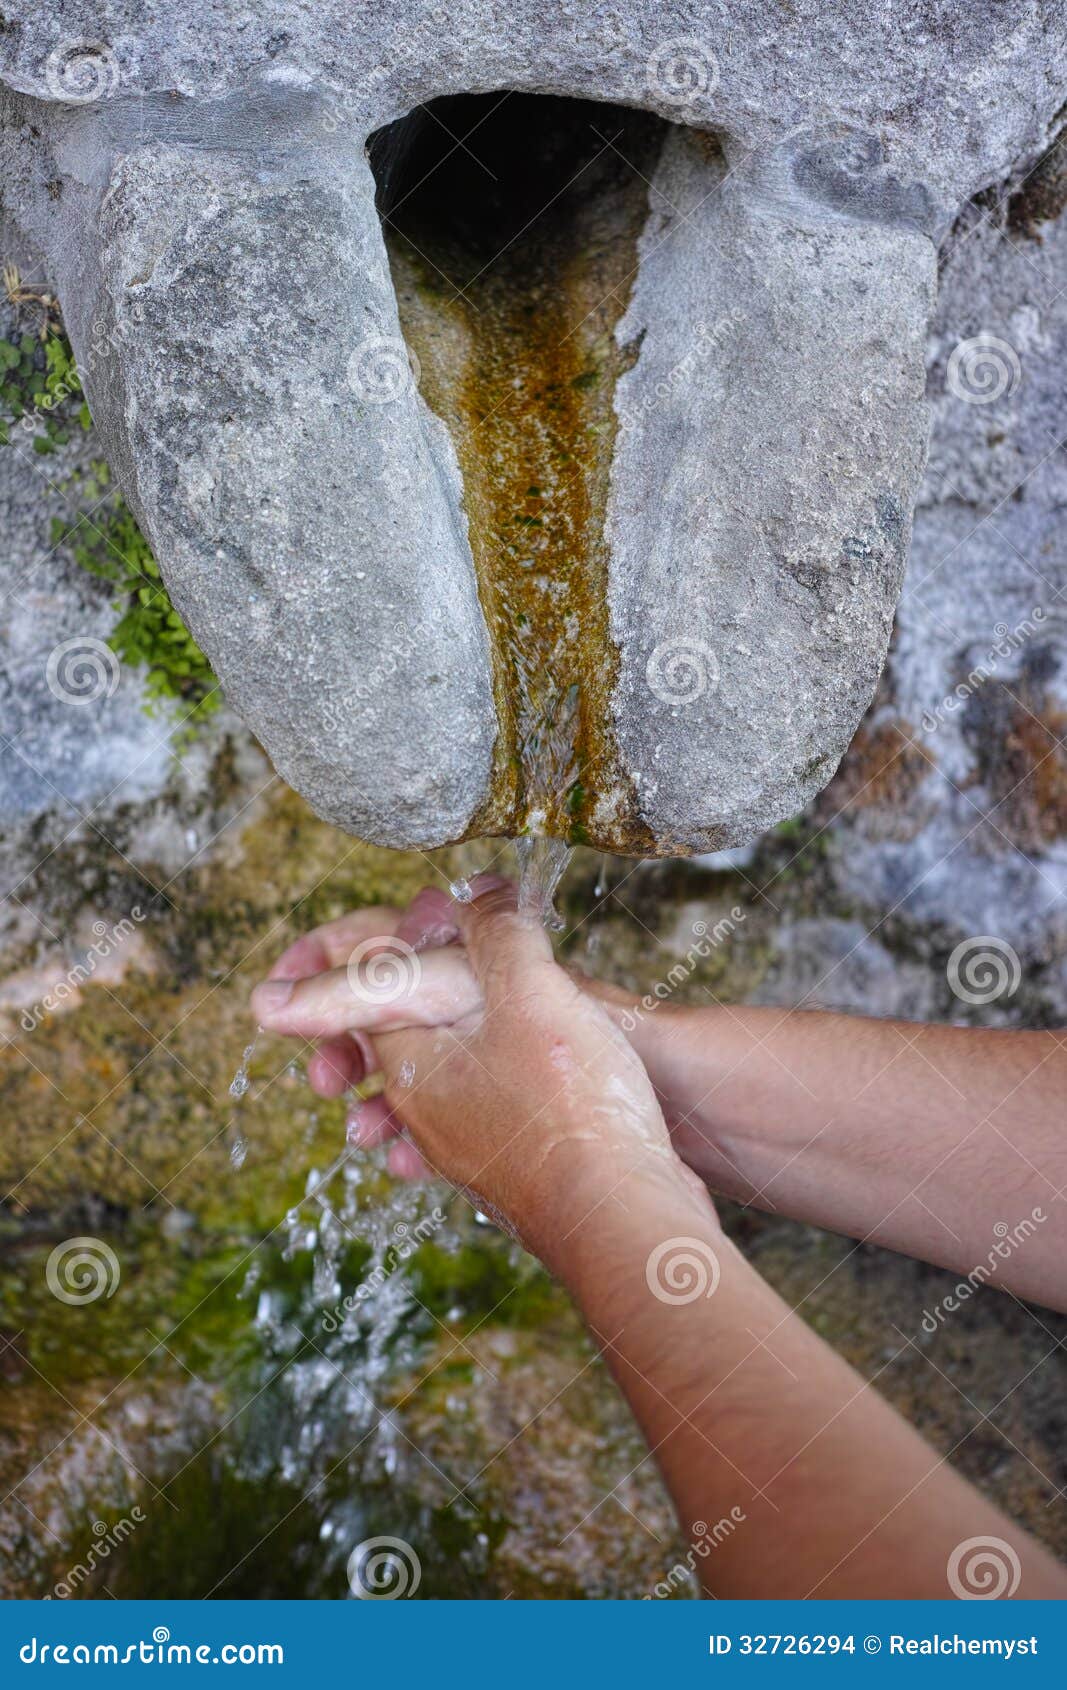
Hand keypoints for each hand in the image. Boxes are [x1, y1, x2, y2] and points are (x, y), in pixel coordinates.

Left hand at [251, 881, 705, 1264]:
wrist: (622, 1214)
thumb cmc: (573, 1111)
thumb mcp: (532, 993)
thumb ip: (497, 932)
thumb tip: (476, 888)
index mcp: (411, 1061)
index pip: (352, 994)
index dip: (349, 949)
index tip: (377, 928)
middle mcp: (425, 1110)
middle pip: (387, 1038)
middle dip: (385, 1000)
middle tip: (410, 964)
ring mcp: (466, 1144)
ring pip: (433, 1077)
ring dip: (442, 1043)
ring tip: (476, 1004)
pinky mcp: (511, 1166)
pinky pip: (478, 1112)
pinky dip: (485, 1082)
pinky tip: (520, 1068)